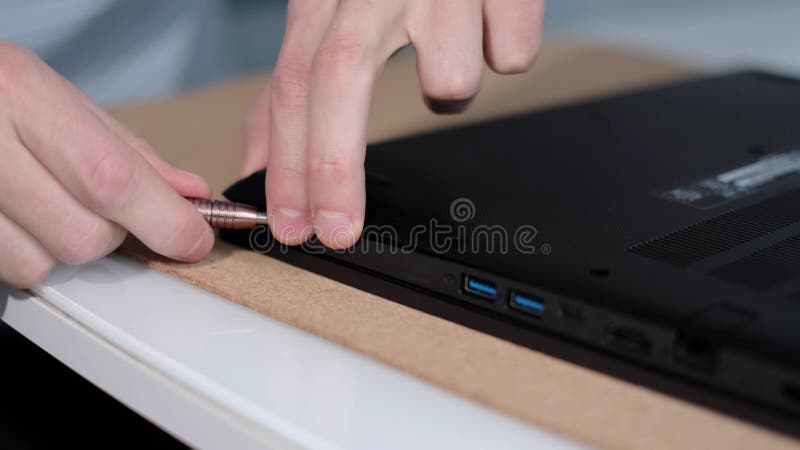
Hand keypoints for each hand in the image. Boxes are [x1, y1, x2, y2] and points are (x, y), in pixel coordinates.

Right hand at [0, 42, 213, 287]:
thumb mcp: (62, 99)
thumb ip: (129, 150)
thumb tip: (190, 193)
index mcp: (23, 98)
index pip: (111, 179)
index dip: (165, 219)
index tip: (196, 237)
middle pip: (85, 235)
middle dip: (111, 231)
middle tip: (96, 201)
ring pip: (46, 264)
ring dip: (66, 246)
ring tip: (48, 201)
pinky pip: (13, 271)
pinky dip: (31, 255)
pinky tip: (20, 217)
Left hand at [243, 0, 544, 248]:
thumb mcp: (334, 6)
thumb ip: (298, 80)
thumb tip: (261, 158)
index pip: (293, 84)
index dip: (287, 162)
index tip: (289, 225)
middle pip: (340, 80)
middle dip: (333, 168)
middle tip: (336, 231)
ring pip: (450, 85)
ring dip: (448, 86)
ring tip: (449, 43)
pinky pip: (513, 57)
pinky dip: (504, 50)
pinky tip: (492, 15)